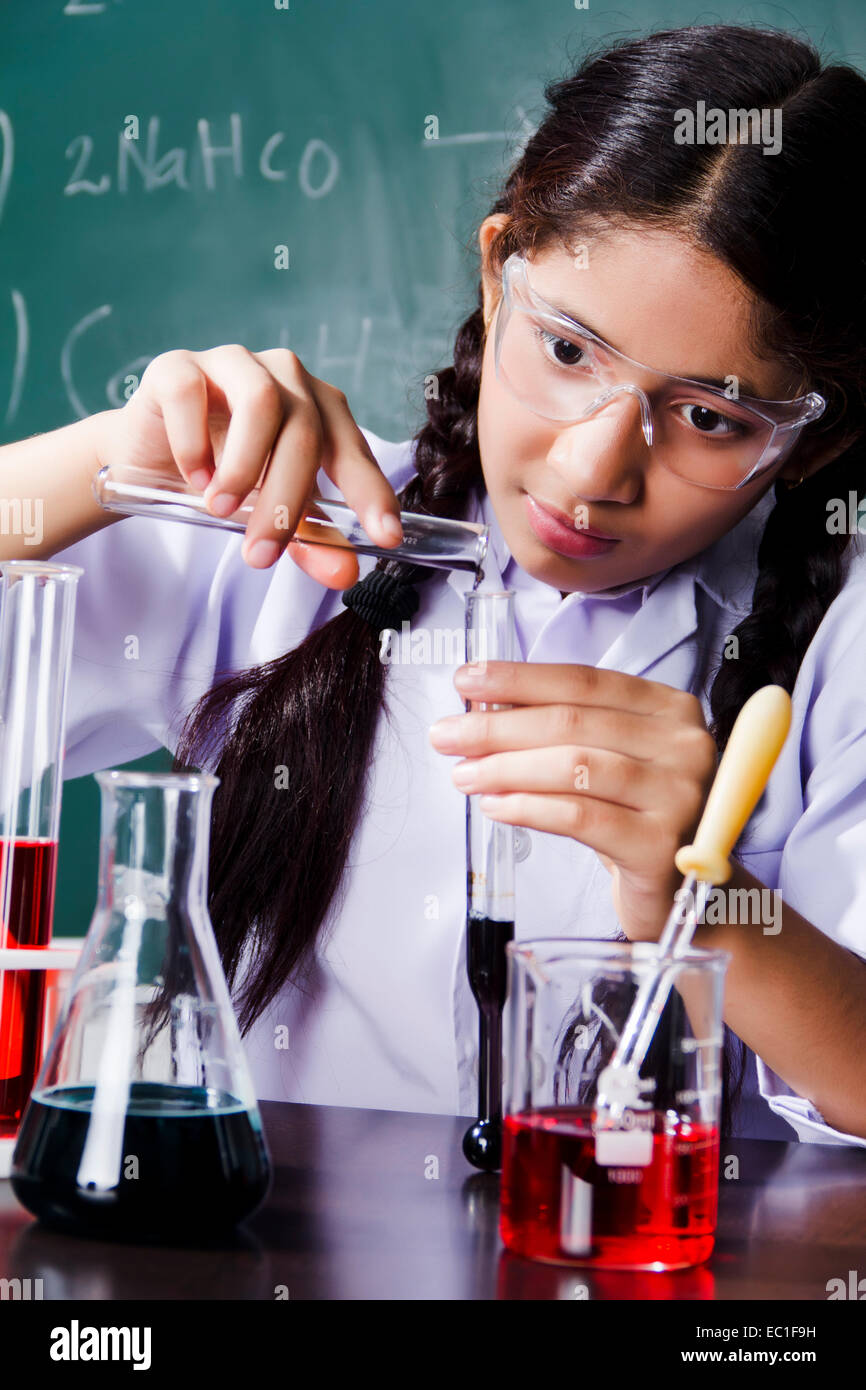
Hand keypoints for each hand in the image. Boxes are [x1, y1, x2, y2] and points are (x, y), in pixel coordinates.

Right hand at [96, 345, 402, 582]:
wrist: (148, 460)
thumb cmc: (223, 478)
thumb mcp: (271, 513)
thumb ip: (310, 540)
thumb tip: (345, 572)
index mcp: (317, 408)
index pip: (352, 448)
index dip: (370, 492)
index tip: (384, 537)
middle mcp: (283, 376)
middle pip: (305, 430)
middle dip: (286, 498)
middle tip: (261, 553)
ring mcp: (232, 364)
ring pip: (261, 402)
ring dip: (244, 466)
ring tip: (221, 509)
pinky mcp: (177, 367)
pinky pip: (192, 394)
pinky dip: (194, 443)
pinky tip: (193, 478)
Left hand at [429, 661, 717, 941]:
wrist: (678, 890)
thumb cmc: (633, 816)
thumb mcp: (605, 758)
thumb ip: (560, 728)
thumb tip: (482, 708)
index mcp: (670, 709)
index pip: (583, 681)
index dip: (519, 679)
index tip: (466, 681)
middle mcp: (684, 744)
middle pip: (573, 722)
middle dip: (497, 727)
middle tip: (447, 736)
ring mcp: (679, 795)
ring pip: (574, 768)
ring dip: (506, 769)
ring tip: (464, 776)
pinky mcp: (661, 845)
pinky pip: (580, 818)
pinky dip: (529, 808)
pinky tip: (496, 806)